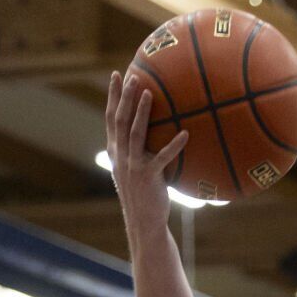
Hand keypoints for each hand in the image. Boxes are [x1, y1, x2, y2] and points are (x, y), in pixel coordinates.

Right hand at [105, 69, 188, 235]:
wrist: (144, 221)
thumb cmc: (142, 194)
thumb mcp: (132, 170)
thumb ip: (134, 150)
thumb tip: (145, 132)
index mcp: (116, 152)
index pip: (111, 118)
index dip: (113, 96)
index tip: (116, 75)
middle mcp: (121, 156)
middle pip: (121, 120)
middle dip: (125, 97)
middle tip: (133, 76)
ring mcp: (133, 166)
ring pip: (136, 133)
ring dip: (142, 112)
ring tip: (149, 93)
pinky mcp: (149, 177)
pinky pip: (163, 157)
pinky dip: (174, 145)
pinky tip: (185, 134)